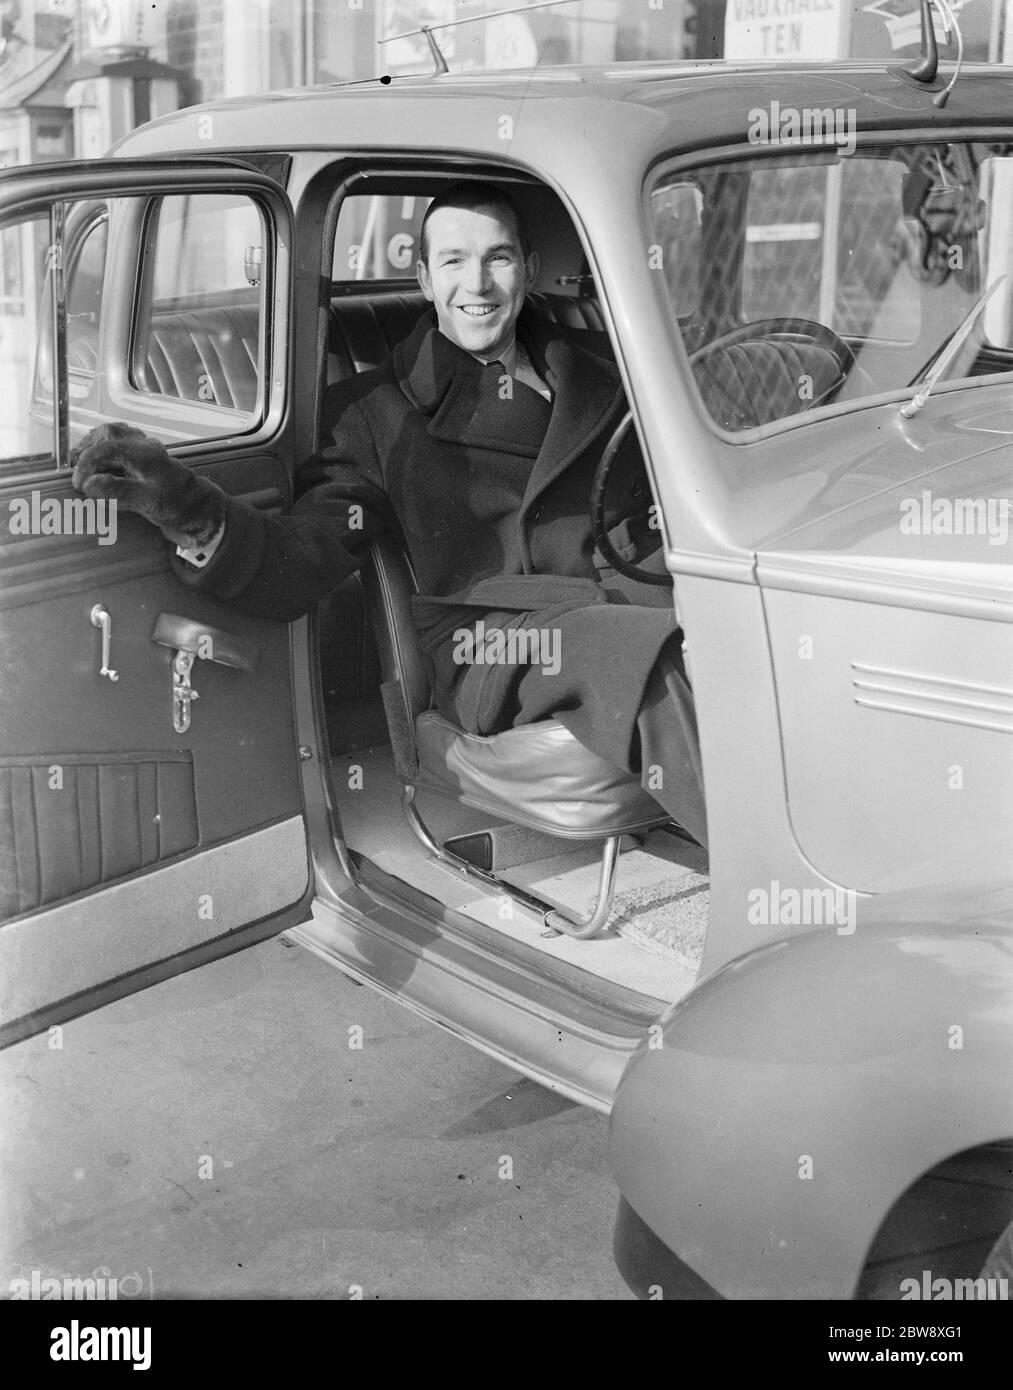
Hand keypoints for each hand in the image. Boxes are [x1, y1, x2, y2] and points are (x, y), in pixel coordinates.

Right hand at [71, 422, 225, 549]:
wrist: (196, 508)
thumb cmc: (175, 505)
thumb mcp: (145, 502)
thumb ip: (116, 491)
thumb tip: (89, 484)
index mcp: (145, 454)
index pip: (106, 449)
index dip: (86, 464)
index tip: (78, 484)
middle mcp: (145, 445)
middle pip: (107, 434)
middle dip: (87, 451)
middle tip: (77, 474)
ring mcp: (145, 446)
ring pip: (112, 433)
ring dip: (93, 446)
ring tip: (81, 466)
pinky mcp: (144, 452)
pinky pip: (119, 440)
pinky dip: (103, 447)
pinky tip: (97, 462)